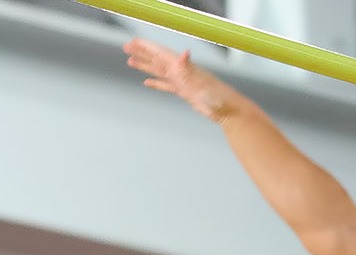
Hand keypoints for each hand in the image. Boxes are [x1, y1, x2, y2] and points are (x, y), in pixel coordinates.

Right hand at [125, 38, 243, 120]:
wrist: (229, 111)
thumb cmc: (218, 97)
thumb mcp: (201, 82)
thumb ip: (190, 69)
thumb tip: (184, 53)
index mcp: (183, 69)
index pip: (161, 54)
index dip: (146, 48)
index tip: (133, 42)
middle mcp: (182, 73)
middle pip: (157, 60)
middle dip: (142, 53)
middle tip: (126, 47)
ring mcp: (183, 82)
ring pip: (159, 72)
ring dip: (145, 66)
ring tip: (130, 61)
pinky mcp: (186, 93)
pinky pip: (167, 86)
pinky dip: (156, 83)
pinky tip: (147, 83)